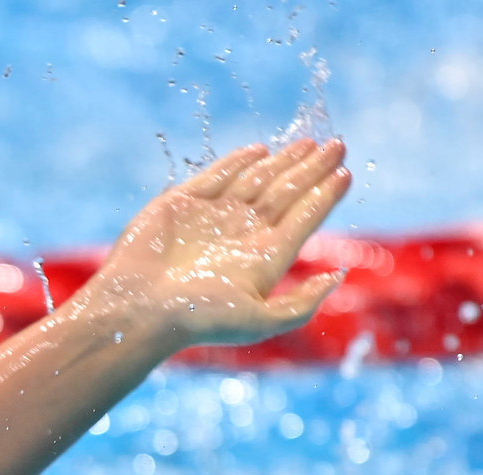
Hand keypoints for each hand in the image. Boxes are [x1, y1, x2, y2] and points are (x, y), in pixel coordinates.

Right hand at [80, 139, 352, 349]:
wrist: (137, 308)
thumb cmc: (195, 319)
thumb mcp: (258, 321)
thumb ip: (301, 305)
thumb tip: (338, 276)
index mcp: (263, 259)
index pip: (304, 219)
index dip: (326, 196)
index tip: (346, 174)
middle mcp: (240, 235)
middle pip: (287, 194)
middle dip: (313, 170)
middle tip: (338, 146)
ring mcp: (211, 217)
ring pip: (258, 180)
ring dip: (285, 161)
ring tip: (310, 144)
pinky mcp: (180, 203)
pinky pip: (217, 175)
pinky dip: (238, 161)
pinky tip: (260, 151)